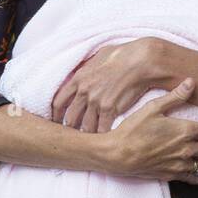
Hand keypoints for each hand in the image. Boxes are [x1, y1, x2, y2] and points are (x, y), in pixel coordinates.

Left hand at [52, 38, 175, 133]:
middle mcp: (84, 92)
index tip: (58, 121)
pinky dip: (102, 135)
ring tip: (89, 141)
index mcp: (78, 79)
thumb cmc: (122, 55)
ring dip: (87, 134)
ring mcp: (96, 102)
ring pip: (85, 126)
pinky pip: (101, 128)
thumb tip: (86, 69)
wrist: (140, 61)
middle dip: (70, 128)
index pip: (59, 102)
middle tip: (73, 135)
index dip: (57, 115)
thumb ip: (88, 67)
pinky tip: (104, 139)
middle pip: (70, 117)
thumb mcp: (98, 56)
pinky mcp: (110, 109)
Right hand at [102, 79, 197, 182]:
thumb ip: (174, 96)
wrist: (117, 154)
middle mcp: (186, 149)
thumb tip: (191, 82)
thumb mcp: (153, 107)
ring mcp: (179, 164)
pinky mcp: (169, 174)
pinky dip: (197, 178)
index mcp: (184, 131)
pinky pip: (189, 177)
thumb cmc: (132, 128)